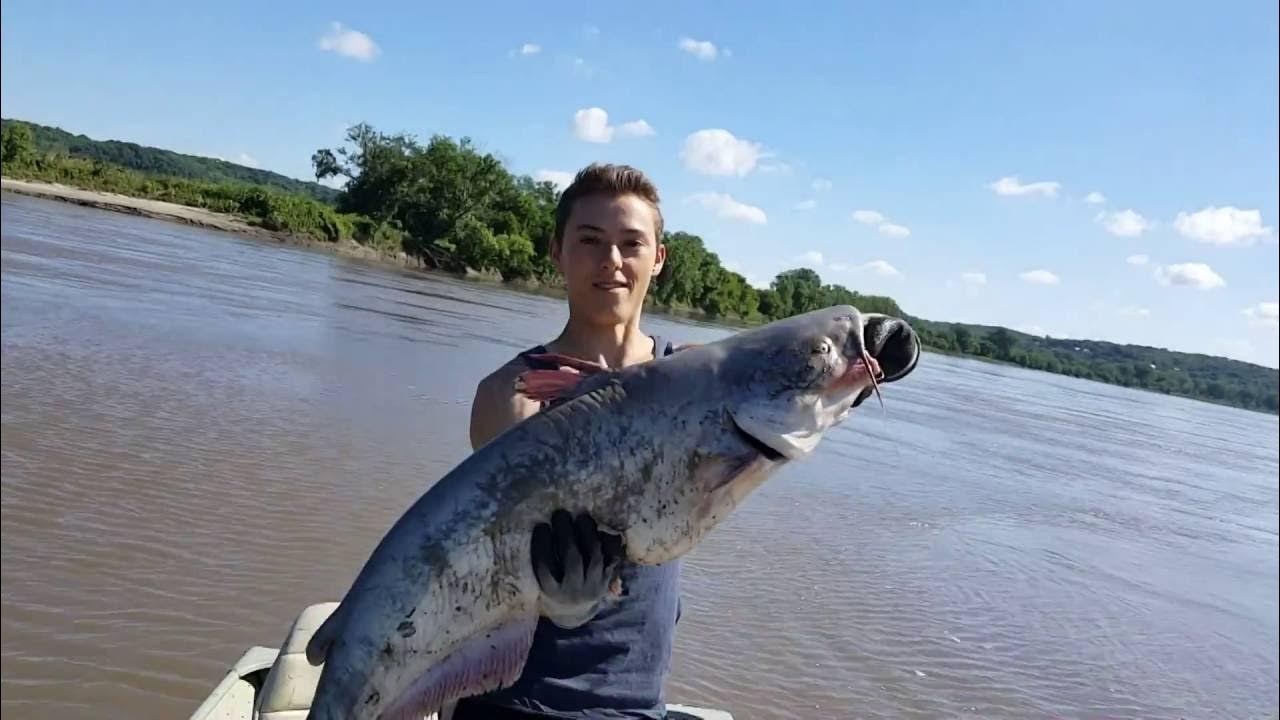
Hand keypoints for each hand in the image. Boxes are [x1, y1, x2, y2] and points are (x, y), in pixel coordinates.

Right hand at [532, 510, 624, 628]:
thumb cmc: (553, 586)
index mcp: (551, 591)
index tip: (541, 525)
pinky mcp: (607, 581)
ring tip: (581, 516)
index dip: (542, 544)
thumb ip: (542, 559)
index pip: (545, 566)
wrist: (576, 609)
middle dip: (566, 535)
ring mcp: (592, 586)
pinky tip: (600, 528)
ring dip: (588, 535)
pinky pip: (612, 560)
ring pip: (594, 559)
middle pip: (572, 561)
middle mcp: (573, 591)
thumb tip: (542, 525)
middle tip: (560, 514)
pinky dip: (607, 543)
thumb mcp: (542, 580)